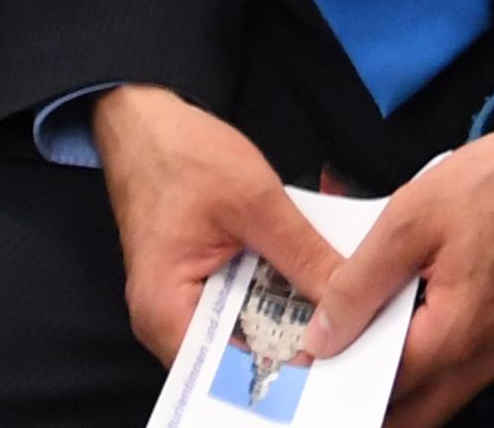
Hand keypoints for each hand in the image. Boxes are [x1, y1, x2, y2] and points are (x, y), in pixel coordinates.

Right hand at [98, 85, 335, 369]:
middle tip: (348, 327)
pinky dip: (271, 291)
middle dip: (291, 340)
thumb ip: (302, 255)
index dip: (284, 367)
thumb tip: (347, 297)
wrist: (145, 122)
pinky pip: (239, 302)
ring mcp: (180, 303)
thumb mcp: (255, 202)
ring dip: (285, 314)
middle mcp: (166, 321)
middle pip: (238, 355)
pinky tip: (309, 278)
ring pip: (243, 326)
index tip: (334, 350)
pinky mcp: (195, 283)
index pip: (229, 371)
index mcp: (166, 311)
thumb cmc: (182, 155)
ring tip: (336, 301)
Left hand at [328, 109, 493, 425]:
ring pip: (436, 399)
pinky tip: (398, 332)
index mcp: (454, 337)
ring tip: (354, 353)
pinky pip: (457, 374)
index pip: (381, 390)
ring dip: (395, 389)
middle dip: (366, 404)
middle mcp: (482, 362)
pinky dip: (423, 368)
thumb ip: (361, 283)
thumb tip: (322, 337)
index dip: (336, 383)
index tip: (304, 371)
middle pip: (412, 415)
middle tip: (327, 377)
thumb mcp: (412, 218)